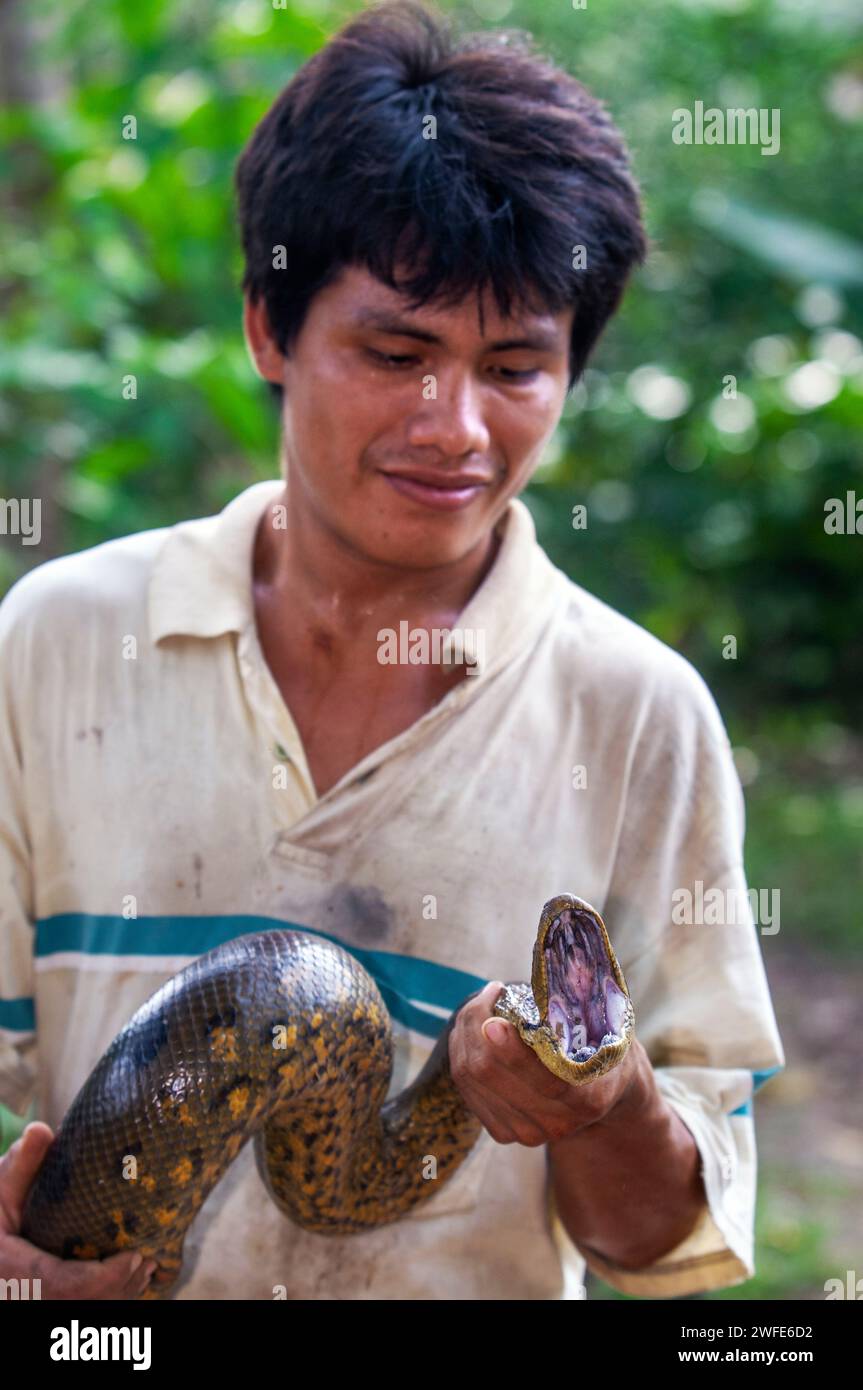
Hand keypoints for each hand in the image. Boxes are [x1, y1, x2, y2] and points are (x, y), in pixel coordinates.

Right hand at [0, 1121, 156, 1299]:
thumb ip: (21, 1164)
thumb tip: (41, 1130)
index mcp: (14, 1268)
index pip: (65, 1285)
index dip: (104, 1278)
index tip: (135, 1257)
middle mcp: (22, 1293)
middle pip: (80, 1303)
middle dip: (117, 1287)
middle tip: (146, 1261)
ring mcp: (31, 1301)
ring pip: (80, 1311)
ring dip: (116, 1295)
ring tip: (144, 1269)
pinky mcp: (40, 1300)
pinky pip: (76, 1308)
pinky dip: (104, 1299)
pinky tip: (126, 1281)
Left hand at [447, 980, 643, 1145]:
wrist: (603, 1091)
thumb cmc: (602, 1043)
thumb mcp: (606, 1026)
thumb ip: (580, 1008)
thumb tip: (557, 963)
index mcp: (587, 1099)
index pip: (542, 1079)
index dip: (510, 1050)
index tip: (494, 1019)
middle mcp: (556, 1124)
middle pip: (489, 1073)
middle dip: (475, 1024)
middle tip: (487, 993)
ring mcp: (527, 1133)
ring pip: (469, 1077)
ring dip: (464, 1032)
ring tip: (480, 1005)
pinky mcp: (503, 1133)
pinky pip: (464, 1088)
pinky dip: (461, 1052)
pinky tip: (472, 1031)